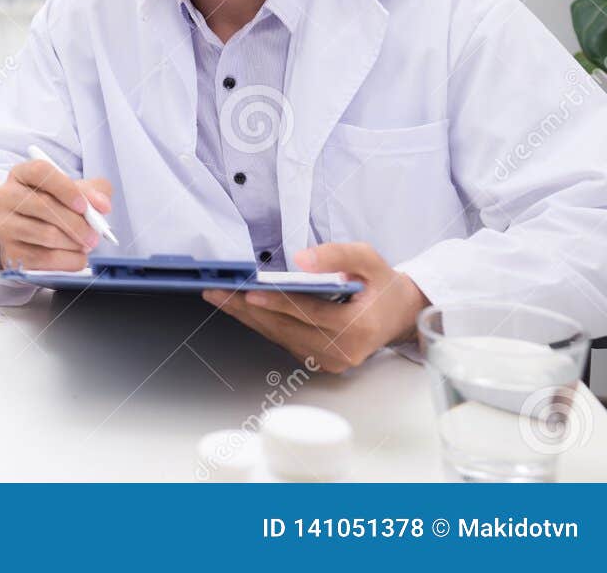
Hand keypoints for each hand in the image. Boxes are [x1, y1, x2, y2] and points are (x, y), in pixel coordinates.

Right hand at [0, 157, 114, 271]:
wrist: (31, 237)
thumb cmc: (54, 208)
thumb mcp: (75, 192)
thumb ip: (93, 192)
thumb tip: (102, 205)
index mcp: (21, 174)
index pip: (40, 172)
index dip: (65, 188)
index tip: (84, 206)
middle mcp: (6, 196)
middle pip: (43, 205)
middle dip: (76, 223)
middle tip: (95, 235)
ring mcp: (4, 225)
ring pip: (46, 234)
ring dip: (74, 242)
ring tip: (85, 244)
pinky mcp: (10, 252)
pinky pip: (45, 258)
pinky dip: (68, 260)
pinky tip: (76, 256)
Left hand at [202, 242, 428, 372]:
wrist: (399, 314)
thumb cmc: (383, 286)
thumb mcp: (368, 259)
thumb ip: (336, 255)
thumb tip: (302, 260)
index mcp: (357, 328)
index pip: (309, 314)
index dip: (277, 302)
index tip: (248, 292)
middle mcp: (342, 351)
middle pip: (286, 327)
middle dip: (247, 307)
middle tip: (218, 290)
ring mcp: (330, 361)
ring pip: (280, 336)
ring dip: (247, 316)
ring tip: (220, 296)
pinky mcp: (320, 362)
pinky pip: (284, 340)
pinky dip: (261, 323)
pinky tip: (240, 308)